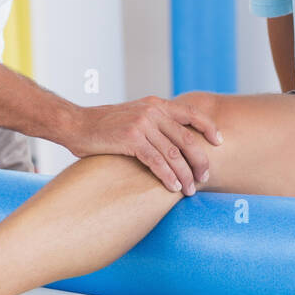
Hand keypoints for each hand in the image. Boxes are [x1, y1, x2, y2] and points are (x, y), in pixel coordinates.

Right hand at [64, 96, 221, 193]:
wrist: (76, 124)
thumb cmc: (104, 125)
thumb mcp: (134, 115)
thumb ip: (154, 122)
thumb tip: (174, 141)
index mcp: (156, 104)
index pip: (191, 114)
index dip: (208, 128)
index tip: (219, 142)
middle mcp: (153, 111)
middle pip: (187, 138)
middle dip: (200, 160)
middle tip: (205, 177)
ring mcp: (142, 124)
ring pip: (174, 154)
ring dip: (185, 175)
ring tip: (190, 190)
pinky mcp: (131, 139)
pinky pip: (157, 161)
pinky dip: (168, 177)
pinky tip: (173, 188)